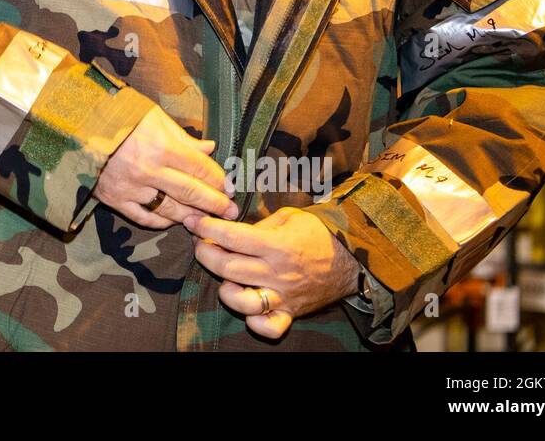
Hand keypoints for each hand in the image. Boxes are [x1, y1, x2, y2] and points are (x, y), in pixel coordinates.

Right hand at [94, 105, 238, 228]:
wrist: (73, 126)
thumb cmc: (118, 116)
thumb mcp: (153, 117)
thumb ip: (183, 137)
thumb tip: (210, 149)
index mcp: (160, 146)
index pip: (199, 168)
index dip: (219, 180)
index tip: (230, 188)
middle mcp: (147, 170)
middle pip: (190, 192)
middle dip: (215, 204)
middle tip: (231, 212)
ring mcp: (130, 188)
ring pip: (170, 210)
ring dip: (192, 216)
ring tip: (206, 219)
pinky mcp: (114, 199)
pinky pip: (145, 218)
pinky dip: (162, 221)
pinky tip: (174, 219)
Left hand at [185, 205, 358, 339]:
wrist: (351, 261)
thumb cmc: (317, 234)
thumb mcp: (290, 216)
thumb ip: (261, 223)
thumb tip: (232, 228)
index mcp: (277, 244)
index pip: (233, 236)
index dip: (207, 228)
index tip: (193, 220)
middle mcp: (277, 272)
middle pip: (228, 267)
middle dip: (205, 253)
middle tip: (200, 243)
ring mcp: (283, 295)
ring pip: (242, 300)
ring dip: (225, 288)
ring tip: (224, 276)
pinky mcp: (290, 312)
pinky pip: (269, 326)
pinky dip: (254, 322)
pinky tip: (247, 308)